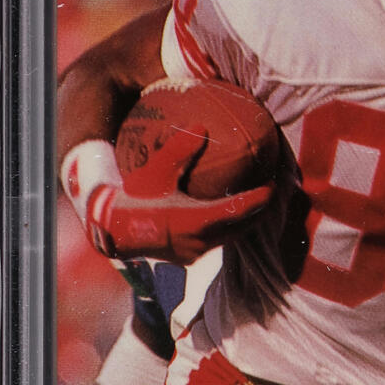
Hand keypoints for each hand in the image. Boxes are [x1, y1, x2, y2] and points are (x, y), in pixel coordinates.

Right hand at [86, 127, 272, 264]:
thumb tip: (200, 126)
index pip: (238, 211)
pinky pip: (214, 243)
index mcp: (195, 222)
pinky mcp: (186, 258)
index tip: (273, 186)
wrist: (111, 231)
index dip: (258, 200)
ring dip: (243, 223)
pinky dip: (226, 229)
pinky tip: (226, 216)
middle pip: (240, 229)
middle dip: (259, 213)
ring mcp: (193, 253)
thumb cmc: (133, 199)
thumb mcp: (155, 171)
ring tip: (254, 205)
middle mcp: (199, 243)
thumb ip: (180, 150)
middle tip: (271, 193)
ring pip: (228, 238)